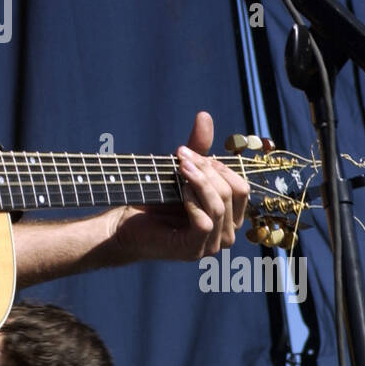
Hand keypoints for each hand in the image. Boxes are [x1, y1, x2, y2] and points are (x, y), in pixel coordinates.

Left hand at [107, 111, 249, 262]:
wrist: (124, 223)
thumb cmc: (154, 198)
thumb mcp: (181, 171)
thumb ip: (197, 148)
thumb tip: (204, 115)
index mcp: (230, 216)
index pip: (241, 187)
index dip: (220, 167)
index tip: (192, 155)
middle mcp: (227, 233)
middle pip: (232, 193)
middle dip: (207, 170)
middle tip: (182, 158)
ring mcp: (211, 245)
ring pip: (219, 206)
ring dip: (198, 181)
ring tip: (179, 168)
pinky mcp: (193, 250)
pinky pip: (205, 222)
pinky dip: (192, 202)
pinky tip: (180, 192)